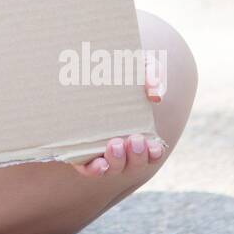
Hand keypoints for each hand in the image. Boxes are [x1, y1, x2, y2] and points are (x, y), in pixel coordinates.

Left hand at [71, 54, 165, 177]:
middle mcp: (120, 145)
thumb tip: (156, 94)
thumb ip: (152, 73)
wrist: (80, 63)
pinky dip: (95, 170)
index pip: (151, 151)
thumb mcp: (137, 65)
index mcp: (136, 130)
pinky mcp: (78, 150)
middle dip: (136, 156)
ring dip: (118, 161)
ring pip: (112, 168)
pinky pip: (87, 168)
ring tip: (115, 144)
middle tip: (134, 139)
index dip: (154, 153)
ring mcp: (98, 149)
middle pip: (133, 164)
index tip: (153, 144)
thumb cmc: (115, 68)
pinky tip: (100, 163)